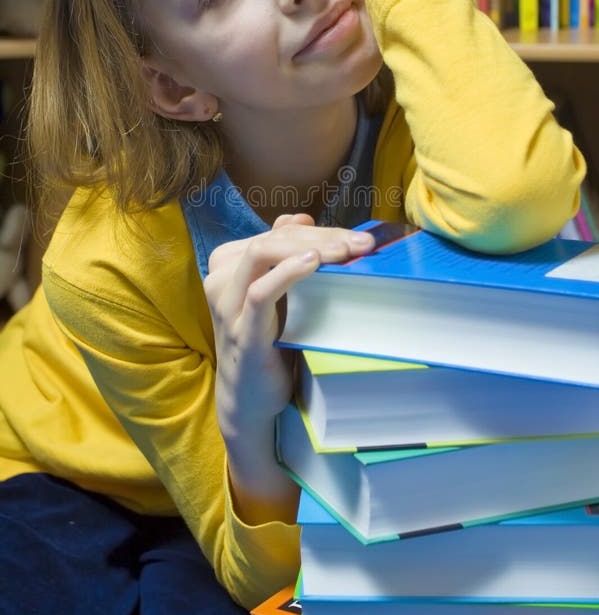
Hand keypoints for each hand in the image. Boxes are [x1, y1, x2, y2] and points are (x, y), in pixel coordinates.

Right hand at [205, 214, 374, 430]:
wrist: (249, 397)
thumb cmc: (268, 340)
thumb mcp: (276, 293)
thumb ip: (282, 254)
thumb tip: (299, 217)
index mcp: (228, 263)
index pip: (277, 232)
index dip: (318, 229)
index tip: (359, 237)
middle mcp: (221, 278)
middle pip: (272, 239)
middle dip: (321, 236)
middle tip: (362, 243)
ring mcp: (228, 305)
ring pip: (261, 254)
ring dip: (308, 247)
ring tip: (344, 252)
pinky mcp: (242, 332)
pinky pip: (259, 293)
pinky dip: (286, 273)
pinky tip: (313, 263)